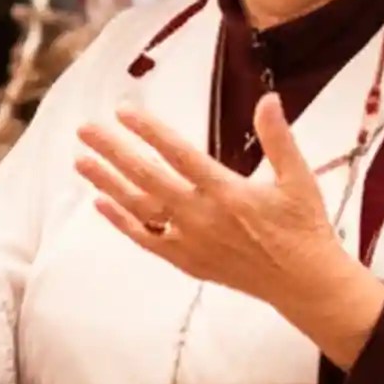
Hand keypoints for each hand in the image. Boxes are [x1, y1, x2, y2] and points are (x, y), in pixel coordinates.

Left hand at [74, 93, 383, 368]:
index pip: (179, 155)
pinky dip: (121, 222)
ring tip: (81, 161)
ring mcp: (190, 241)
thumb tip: (269, 99)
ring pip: (139, 208)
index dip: (150, 131)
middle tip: (86, 130)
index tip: (123, 111)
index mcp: (228, 192)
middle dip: (114, 151)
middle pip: (147, 179)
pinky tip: (100, 202)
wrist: (302, 283)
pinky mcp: (186, 260)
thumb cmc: (303, 226)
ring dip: (108, 183)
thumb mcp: (299, 178)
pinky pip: (146, 239)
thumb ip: (279, 138)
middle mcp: (202, 217)